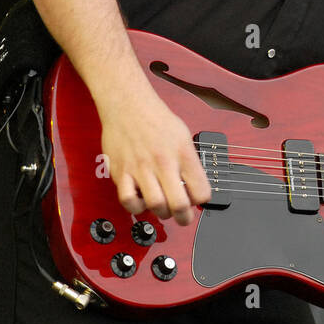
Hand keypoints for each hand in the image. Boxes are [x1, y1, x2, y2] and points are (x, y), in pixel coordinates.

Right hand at [97, 83, 210, 225]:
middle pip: (179, 204)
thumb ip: (189, 162)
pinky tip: (140, 200)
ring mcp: (141, 168)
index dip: (201, 200)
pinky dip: (136, 207)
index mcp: (183, 154)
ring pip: (155, 205)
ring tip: (162, 208)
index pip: (201, 190)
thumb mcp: (183, 136)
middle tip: (182, 217)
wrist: (128, 105)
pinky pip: (128, 200)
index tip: (196, 199)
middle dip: (184, 218)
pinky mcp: (121, 171)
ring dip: (161, 213)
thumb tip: (195, 186)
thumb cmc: (156, 119)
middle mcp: (164, 162)